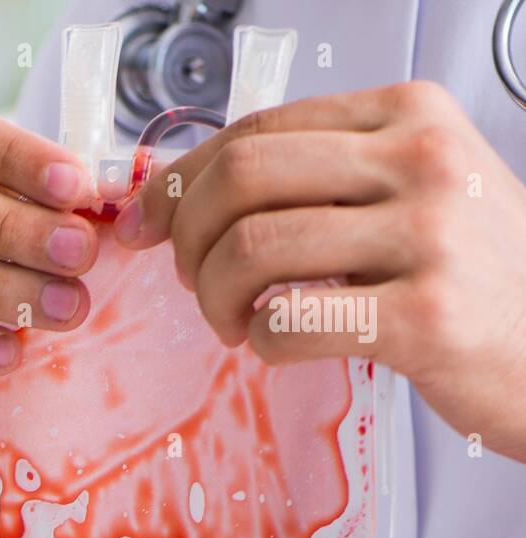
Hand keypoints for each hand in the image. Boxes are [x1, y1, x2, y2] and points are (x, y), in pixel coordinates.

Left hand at [116, 81, 525, 460]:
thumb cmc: (470, 275)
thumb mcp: (406, 193)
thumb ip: (310, 179)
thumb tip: (176, 191)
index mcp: (407, 115)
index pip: (255, 131)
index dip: (178, 182)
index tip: (144, 223)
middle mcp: (422, 160)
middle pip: (241, 178)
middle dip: (185, 237)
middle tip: (190, 279)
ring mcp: (431, 235)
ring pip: (253, 248)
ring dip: (213, 297)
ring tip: (230, 321)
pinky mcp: (428, 317)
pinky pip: (289, 322)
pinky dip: (259, 341)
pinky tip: (273, 345)